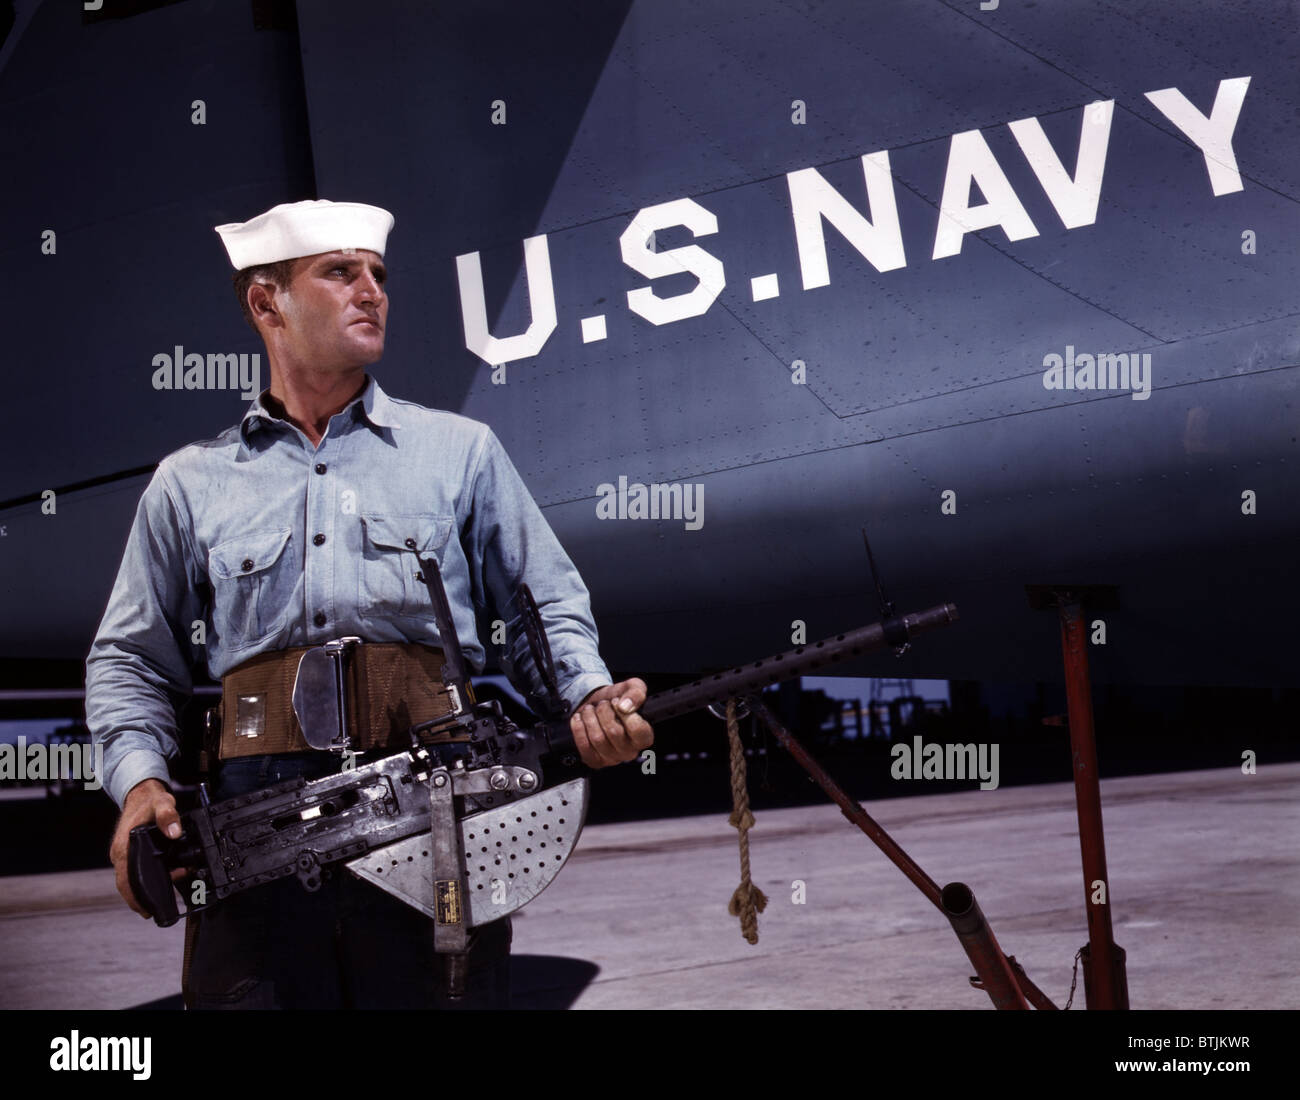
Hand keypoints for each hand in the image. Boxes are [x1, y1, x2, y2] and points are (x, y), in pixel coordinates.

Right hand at [109, 778, 184, 916]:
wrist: (141, 793)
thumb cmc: (150, 800)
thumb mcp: (163, 803)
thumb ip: (169, 816)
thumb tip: (175, 833)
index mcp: (124, 846)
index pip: (125, 878)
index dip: (133, 896)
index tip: (143, 910)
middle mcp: (120, 852)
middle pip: (125, 883)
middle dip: (137, 899)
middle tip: (150, 913)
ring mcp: (122, 853)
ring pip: (128, 878)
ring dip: (142, 889)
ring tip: (160, 899)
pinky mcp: (128, 852)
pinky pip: (133, 870)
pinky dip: (144, 878)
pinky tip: (160, 880)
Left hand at [569, 678, 653, 767]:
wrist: (598, 705)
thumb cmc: (618, 699)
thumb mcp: (633, 688)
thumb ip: (636, 693)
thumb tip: (626, 706)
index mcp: (644, 737)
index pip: (638, 730)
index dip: (625, 714)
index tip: (617, 702)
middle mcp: (630, 751)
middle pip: (614, 733)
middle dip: (604, 712)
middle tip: (602, 704)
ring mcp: (612, 759)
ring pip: (598, 739)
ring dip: (590, 718)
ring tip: (590, 709)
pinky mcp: (595, 761)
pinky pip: (585, 747)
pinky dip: (578, 729)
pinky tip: (579, 718)